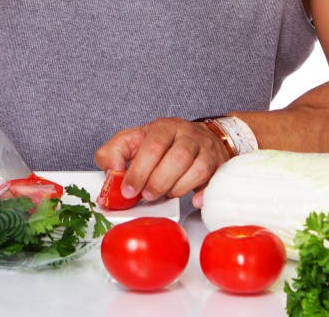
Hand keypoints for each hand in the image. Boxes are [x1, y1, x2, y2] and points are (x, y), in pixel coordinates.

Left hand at [94, 117, 230, 201]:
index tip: (129, 190)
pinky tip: (193, 200)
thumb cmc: (162, 142)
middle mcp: (187, 135)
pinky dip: (203, 194)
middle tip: (147, 195)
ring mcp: (205, 149)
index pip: (153, 146)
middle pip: (177, 158)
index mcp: (164, 127)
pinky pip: (214, 181)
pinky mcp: (218, 165)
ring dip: (177, 189)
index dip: (139, 171)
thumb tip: (111, 170)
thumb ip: (113, 152)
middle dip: (158, 183)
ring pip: (197, 170)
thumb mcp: (133, 140)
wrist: (197, 136)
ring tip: (165, 193)